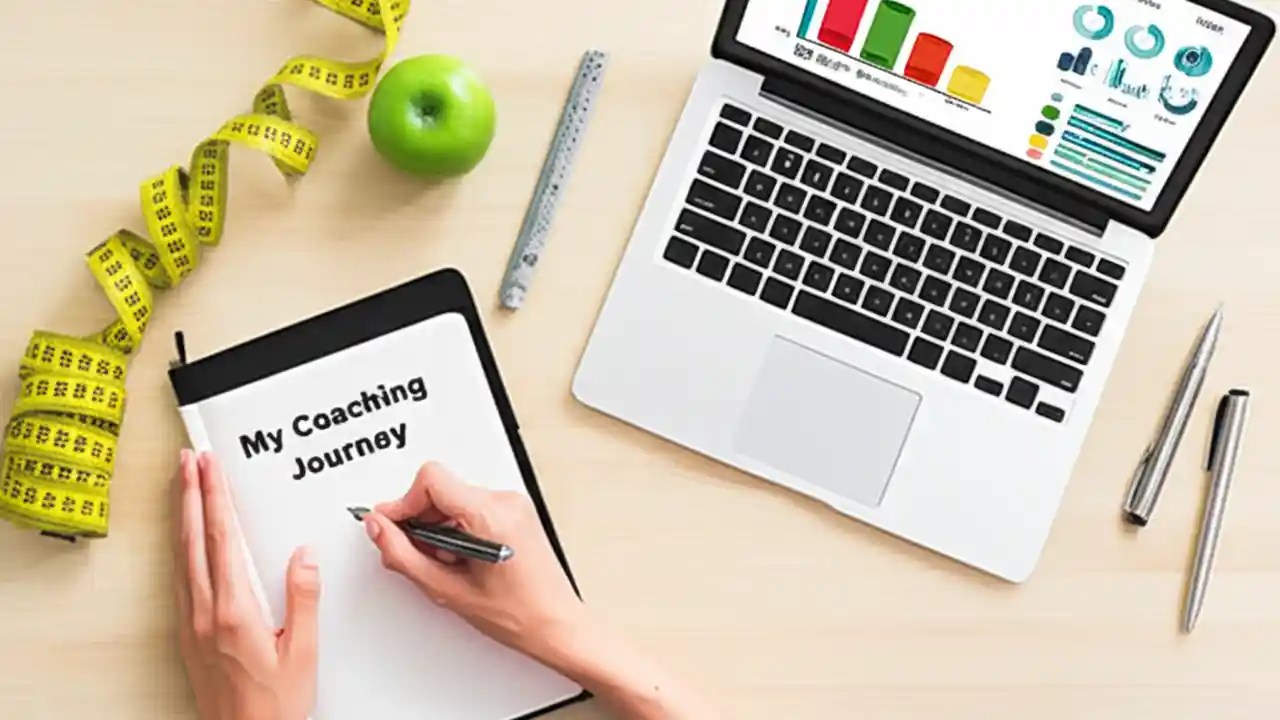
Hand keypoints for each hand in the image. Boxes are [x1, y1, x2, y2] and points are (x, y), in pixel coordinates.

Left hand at [173, 450, 320, 719]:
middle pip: (194, 538)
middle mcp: (205, 613)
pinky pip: (179, 576)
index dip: (216, 496)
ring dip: (182, 514)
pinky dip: (181, 545)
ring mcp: (191, 624)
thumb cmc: (273, 706)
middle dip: (191, 493)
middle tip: (189, 459)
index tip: (211, 466)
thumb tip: (303, 556)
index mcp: (234, 612)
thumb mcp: (302, 652)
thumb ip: (303, 599)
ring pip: (181, 555)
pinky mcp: (187, 634)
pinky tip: (184, 537)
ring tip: (183, 485)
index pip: (222, 538)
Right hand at [361, 462, 584, 662]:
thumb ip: (404, 555)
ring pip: (454, 499)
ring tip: (448, 563)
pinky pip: (472, 507)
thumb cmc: (517, 613)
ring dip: (439, 528)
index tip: (391, 524)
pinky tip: (462, 559)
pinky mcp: (516, 511)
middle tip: (419, 554)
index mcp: (490, 515)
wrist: (555, 623)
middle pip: (441, 488)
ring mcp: (514, 504)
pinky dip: (457, 529)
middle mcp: (505, 502)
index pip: (431, 479)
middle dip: (420, 521)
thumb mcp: (447, 590)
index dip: (403, 502)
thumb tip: (380, 528)